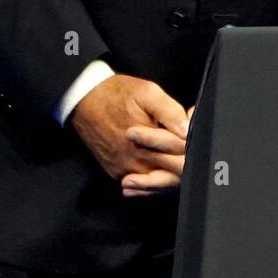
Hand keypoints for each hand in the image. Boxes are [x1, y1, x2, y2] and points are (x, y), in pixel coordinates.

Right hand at [70, 75, 189, 195]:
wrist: (84, 101)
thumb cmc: (117, 95)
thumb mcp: (147, 93)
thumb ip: (169, 111)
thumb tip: (187, 129)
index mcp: (148, 142)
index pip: (182, 155)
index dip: (193, 143)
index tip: (193, 127)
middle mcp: (137, 161)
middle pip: (174, 174)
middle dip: (185, 160)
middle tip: (189, 144)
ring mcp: (126, 170)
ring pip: (159, 183)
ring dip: (172, 173)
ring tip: (178, 157)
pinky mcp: (117, 172)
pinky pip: (142, 184)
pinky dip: (154, 179)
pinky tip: (163, 169)